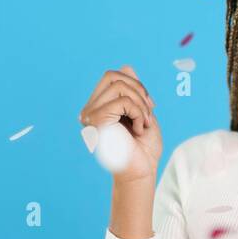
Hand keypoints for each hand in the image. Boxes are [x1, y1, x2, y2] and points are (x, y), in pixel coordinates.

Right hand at [78, 65, 161, 184]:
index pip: (112, 77)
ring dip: (140, 103)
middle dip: (138, 89)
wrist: (142, 171)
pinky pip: (122, 101)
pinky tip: (139, 130)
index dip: (135, 85)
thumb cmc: (143, 148)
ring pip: (118, 86)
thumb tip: (126, 67)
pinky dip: (138, 113)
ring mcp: (90, 116)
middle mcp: (89, 111)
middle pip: (112, 75)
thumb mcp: (142, 112)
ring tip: (144, 122)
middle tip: (148, 111)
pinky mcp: (97, 122)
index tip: (148, 106)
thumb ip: (132, 91)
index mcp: (97, 108)